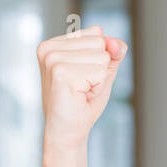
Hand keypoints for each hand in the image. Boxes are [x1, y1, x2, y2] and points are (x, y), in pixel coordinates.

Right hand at [36, 25, 126, 166]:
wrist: (68, 132)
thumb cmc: (82, 104)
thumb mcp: (102, 72)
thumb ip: (113, 53)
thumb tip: (117, 43)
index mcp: (54, 44)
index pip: (97, 33)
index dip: (99, 59)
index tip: (83, 77)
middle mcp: (49, 48)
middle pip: (100, 43)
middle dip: (100, 69)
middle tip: (82, 87)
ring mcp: (53, 59)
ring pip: (102, 57)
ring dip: (98, 80)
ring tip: (81, 92)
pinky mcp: (60, 73)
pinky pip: (100, 72)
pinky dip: (96, 88)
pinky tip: (80, 96)